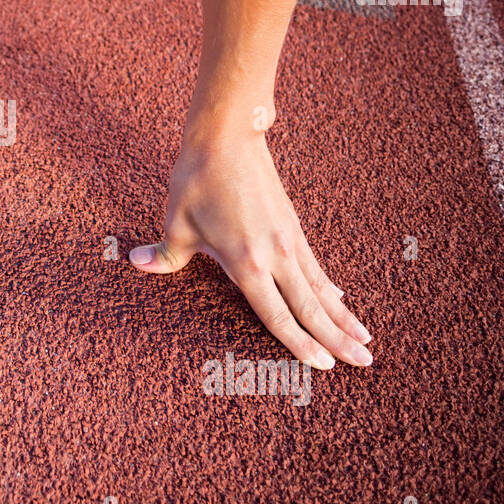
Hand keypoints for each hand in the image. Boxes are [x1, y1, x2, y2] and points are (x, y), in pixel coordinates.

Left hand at [129, 132, 371, 368]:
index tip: (323, 366)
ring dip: (344, 316)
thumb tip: (137, 264)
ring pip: (321, 288)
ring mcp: (288, 239)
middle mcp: (275, 255)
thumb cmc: (198, 180)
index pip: (277, 315)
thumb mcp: (175, 223)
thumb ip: (164, 254)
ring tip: (366, 339)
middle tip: (365, 362)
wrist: (227, 137)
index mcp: (245, 263)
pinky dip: (329, 286)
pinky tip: (340, 300)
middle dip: (338, 339)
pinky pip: (315, 265)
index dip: (300, 344)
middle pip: (310, 307)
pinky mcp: (292, 224)